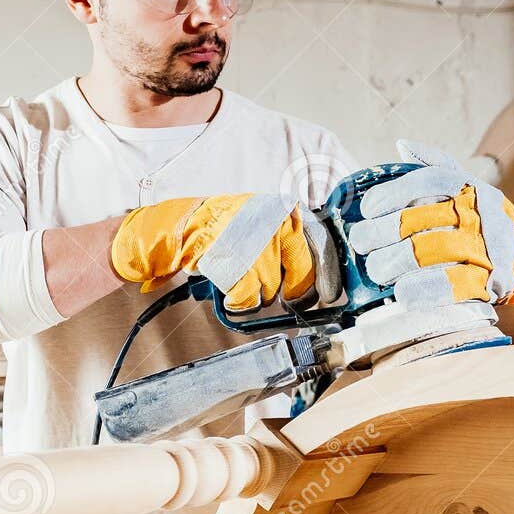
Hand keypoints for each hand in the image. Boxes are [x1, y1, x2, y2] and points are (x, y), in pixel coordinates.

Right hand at [111, 193, 341, 312]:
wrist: (184, 226)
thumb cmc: (225, 225)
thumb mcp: (263, 218)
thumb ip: (290, 238)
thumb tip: (317, 274)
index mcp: (286, 212)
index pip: (321, 246)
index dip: (327, 276)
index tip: (329, 294)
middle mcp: (277, 226)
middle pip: (300, 277)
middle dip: (292, 292)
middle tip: (283, 295)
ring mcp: (258, 249)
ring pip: (272, 291)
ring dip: (257, 292)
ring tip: (239, 274)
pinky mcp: (238, 268)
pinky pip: (249, 300)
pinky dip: (239, 302)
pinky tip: (229, 288)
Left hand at [347, 147, 513, 305]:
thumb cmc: (482, 220)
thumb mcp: (467, 186)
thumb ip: (436, 165)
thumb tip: (403, 144)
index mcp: (467, 188)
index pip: (424, 183)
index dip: (390, 195)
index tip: (368, 210)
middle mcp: (475, 214)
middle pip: (415, 221)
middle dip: (379, 234)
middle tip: (362, 243)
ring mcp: (482, 248)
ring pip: (427, 252)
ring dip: (393, 263)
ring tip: (377, 270)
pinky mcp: (488, 281)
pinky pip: (451, 285)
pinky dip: (423, 290)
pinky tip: (402, 293)